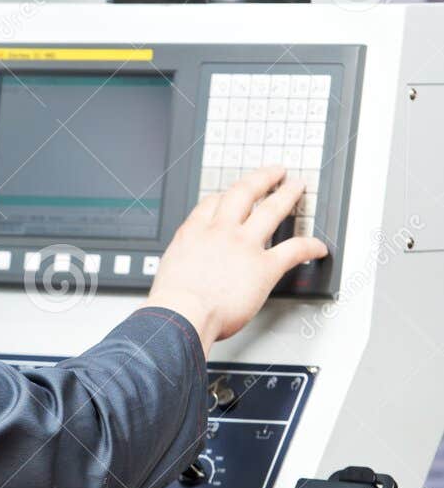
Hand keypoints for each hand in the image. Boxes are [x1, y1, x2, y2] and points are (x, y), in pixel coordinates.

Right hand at [147, 166, 327, 353]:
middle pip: (244, 193)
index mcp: (194, 233)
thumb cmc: (172, 303)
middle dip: (261, 178)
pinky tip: (318, 247)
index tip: (230, 196)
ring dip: (287, 195)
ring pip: (271, 209)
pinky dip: (310, 246)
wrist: (181, 315)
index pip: (212, 203)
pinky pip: (294, 250)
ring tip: (296, 187)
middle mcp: (221, 232)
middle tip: (273, 172)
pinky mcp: (265, 267)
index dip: (224, 196)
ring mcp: (244, 246)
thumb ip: (182, 264)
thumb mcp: (168, 271)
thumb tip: (184, 274)